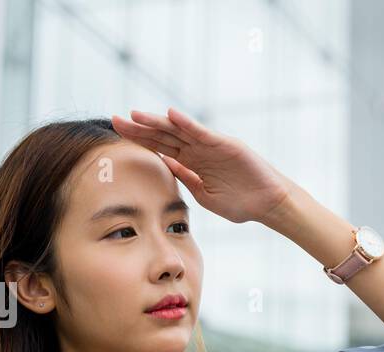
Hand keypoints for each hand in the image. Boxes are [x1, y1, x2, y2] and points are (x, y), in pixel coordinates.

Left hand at [113, 107, 296, 225]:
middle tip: (115, 120)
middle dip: (139, 128)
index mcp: (191, 163)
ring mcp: (211, 146)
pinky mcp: (225, 144)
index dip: (139, 140)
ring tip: (135, 115)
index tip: (117, 135)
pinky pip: (202, 132)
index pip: (160, 148)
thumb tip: (165, 164)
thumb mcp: (205, 195)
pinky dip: (188, 123)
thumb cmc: (240, 204)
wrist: (268, 205)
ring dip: (157, 122)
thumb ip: (186, 179)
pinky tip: (171, 115)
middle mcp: (198, 150)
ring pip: (178, 131)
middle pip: (163, 135)